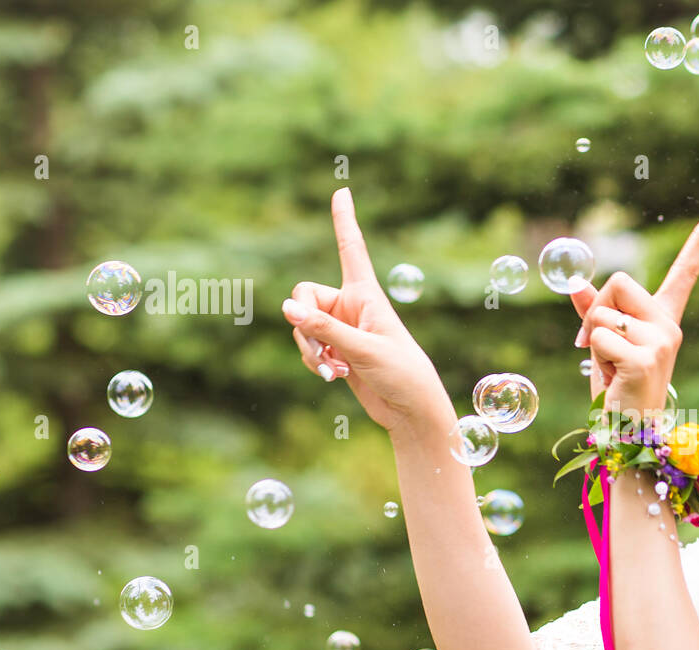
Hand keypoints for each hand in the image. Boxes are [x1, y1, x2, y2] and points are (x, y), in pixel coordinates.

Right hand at [283, 188, 451, 434]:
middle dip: (301, 324)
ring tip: (331, 371)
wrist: (411, 411)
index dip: (344, 220)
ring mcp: (342, 329)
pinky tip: (334, 378)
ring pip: (301, 326)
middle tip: (319, 351)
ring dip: (308, 349)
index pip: (351, 249)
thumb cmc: (401, 374)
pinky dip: (314, 362)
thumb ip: (324, 329)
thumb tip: (286, 308)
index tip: (342, 190)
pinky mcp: (337, 351)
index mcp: (366, 295)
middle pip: (302, 296)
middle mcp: (352, 306)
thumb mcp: (363, 351)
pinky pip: (308, 347)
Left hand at [569, 211, 698, 420]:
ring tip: (609, 368)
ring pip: (602, 312)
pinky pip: (599, 337)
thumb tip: (574, 283)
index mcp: (664, 320)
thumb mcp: (604, 345)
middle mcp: (668, 327)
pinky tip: (612, 378)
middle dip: (595, 308)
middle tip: (597, 346)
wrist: (628, 434)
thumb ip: (593, 313)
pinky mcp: (645, 360)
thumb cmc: (618, 390)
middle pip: (618, 281)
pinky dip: (593, 357)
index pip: (684, 273)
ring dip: (591, 341)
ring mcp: (661, 342)